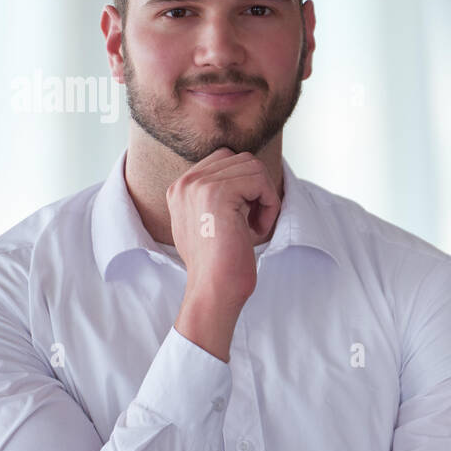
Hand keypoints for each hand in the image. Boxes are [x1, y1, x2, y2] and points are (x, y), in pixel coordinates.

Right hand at [167, 148, 280, 311]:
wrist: (213, 290)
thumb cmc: (218, 265)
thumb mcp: (210, 222)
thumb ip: (217, 196)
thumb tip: (246, 180)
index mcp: (181, 188)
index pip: (225, 160)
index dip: (246, 185)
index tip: (245, 217)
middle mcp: (185, 182)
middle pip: (241, 159)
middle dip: (258, 188)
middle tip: (255, 220)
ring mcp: (198, 185)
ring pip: (253, 166)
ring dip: (265, 196)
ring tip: (256, 225)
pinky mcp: (217, 193)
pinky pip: (260, 181)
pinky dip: (269, 204)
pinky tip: (258, 229)